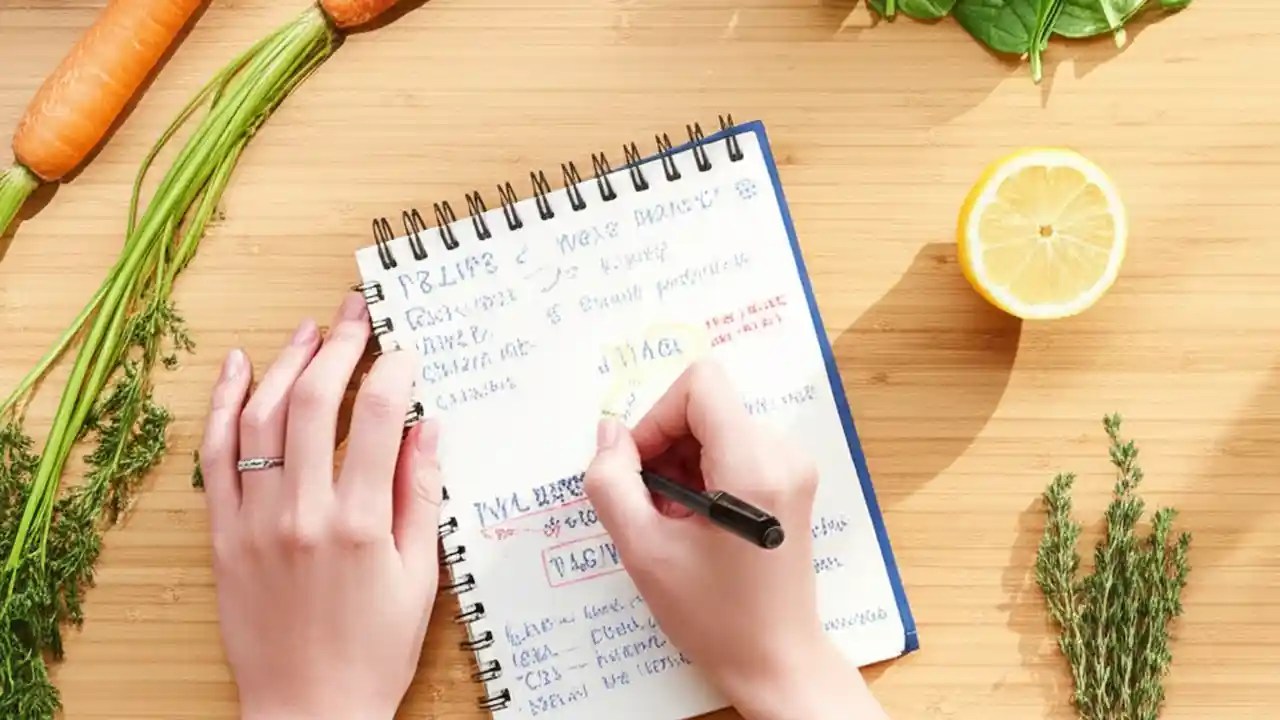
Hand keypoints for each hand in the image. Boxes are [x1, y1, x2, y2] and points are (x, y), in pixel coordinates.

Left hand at [198, 292, 442, 719]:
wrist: (308, 711)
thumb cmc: (374, 651)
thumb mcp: (419, 577)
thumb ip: (421, 496)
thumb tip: (430, 428)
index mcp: (360, 524)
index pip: (381, 418)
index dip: (395, 371)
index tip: (406, 351)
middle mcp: (302, 513)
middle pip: (316, 401)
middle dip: (341, 345)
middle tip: (357, 314)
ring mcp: (255, 521)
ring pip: (262, 417)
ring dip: (286, 363)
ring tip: (310, 331)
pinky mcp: (223, 535)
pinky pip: (216, 456)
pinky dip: (224, 405)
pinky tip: (239, 368)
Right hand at [584, 360, 887, 719]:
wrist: (775, 661)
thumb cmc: (714, 614)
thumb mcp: (644, 550)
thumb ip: (613, 482)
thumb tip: (609, 433)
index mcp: (754, 463)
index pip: (700, 384)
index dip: (657, 416)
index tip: (639, 467)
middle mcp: (782, 453)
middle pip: (706, 406)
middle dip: (664, 447)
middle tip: (648, 506)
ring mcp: (792, 467)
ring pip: (716, 428)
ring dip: (680, 465)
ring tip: (670, 523)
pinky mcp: (791, 483)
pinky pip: (734, 450)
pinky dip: (702, 475)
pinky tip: (692, 524)